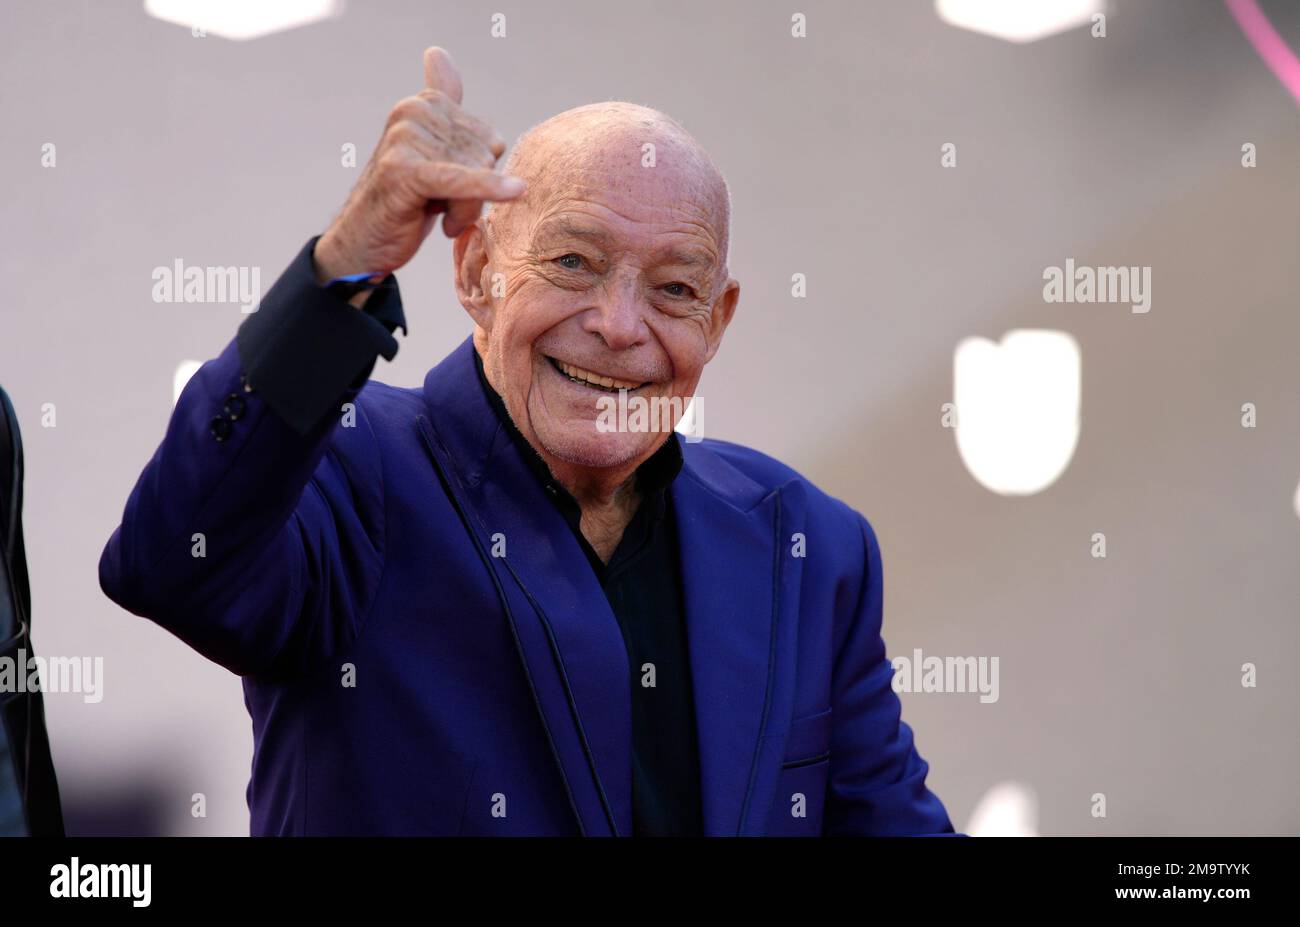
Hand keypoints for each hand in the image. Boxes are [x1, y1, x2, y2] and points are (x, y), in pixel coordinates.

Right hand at [314, 46, 523, 283]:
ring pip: (476, 175)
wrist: (364, 241)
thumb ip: (440, 102)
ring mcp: (405, 139)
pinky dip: (488, 189)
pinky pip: (461, 180)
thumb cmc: (404, 198)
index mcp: (424, 103)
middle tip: (440, 206)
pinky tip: (517, 191)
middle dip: (474, 193)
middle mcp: (413, 112)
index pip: (490, 140)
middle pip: (485, 157)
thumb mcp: (428, 148)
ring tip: (432, 213)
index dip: (480, 174)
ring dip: (463, 209)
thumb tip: (436, 51)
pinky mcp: (404, 172)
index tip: (450, 188)